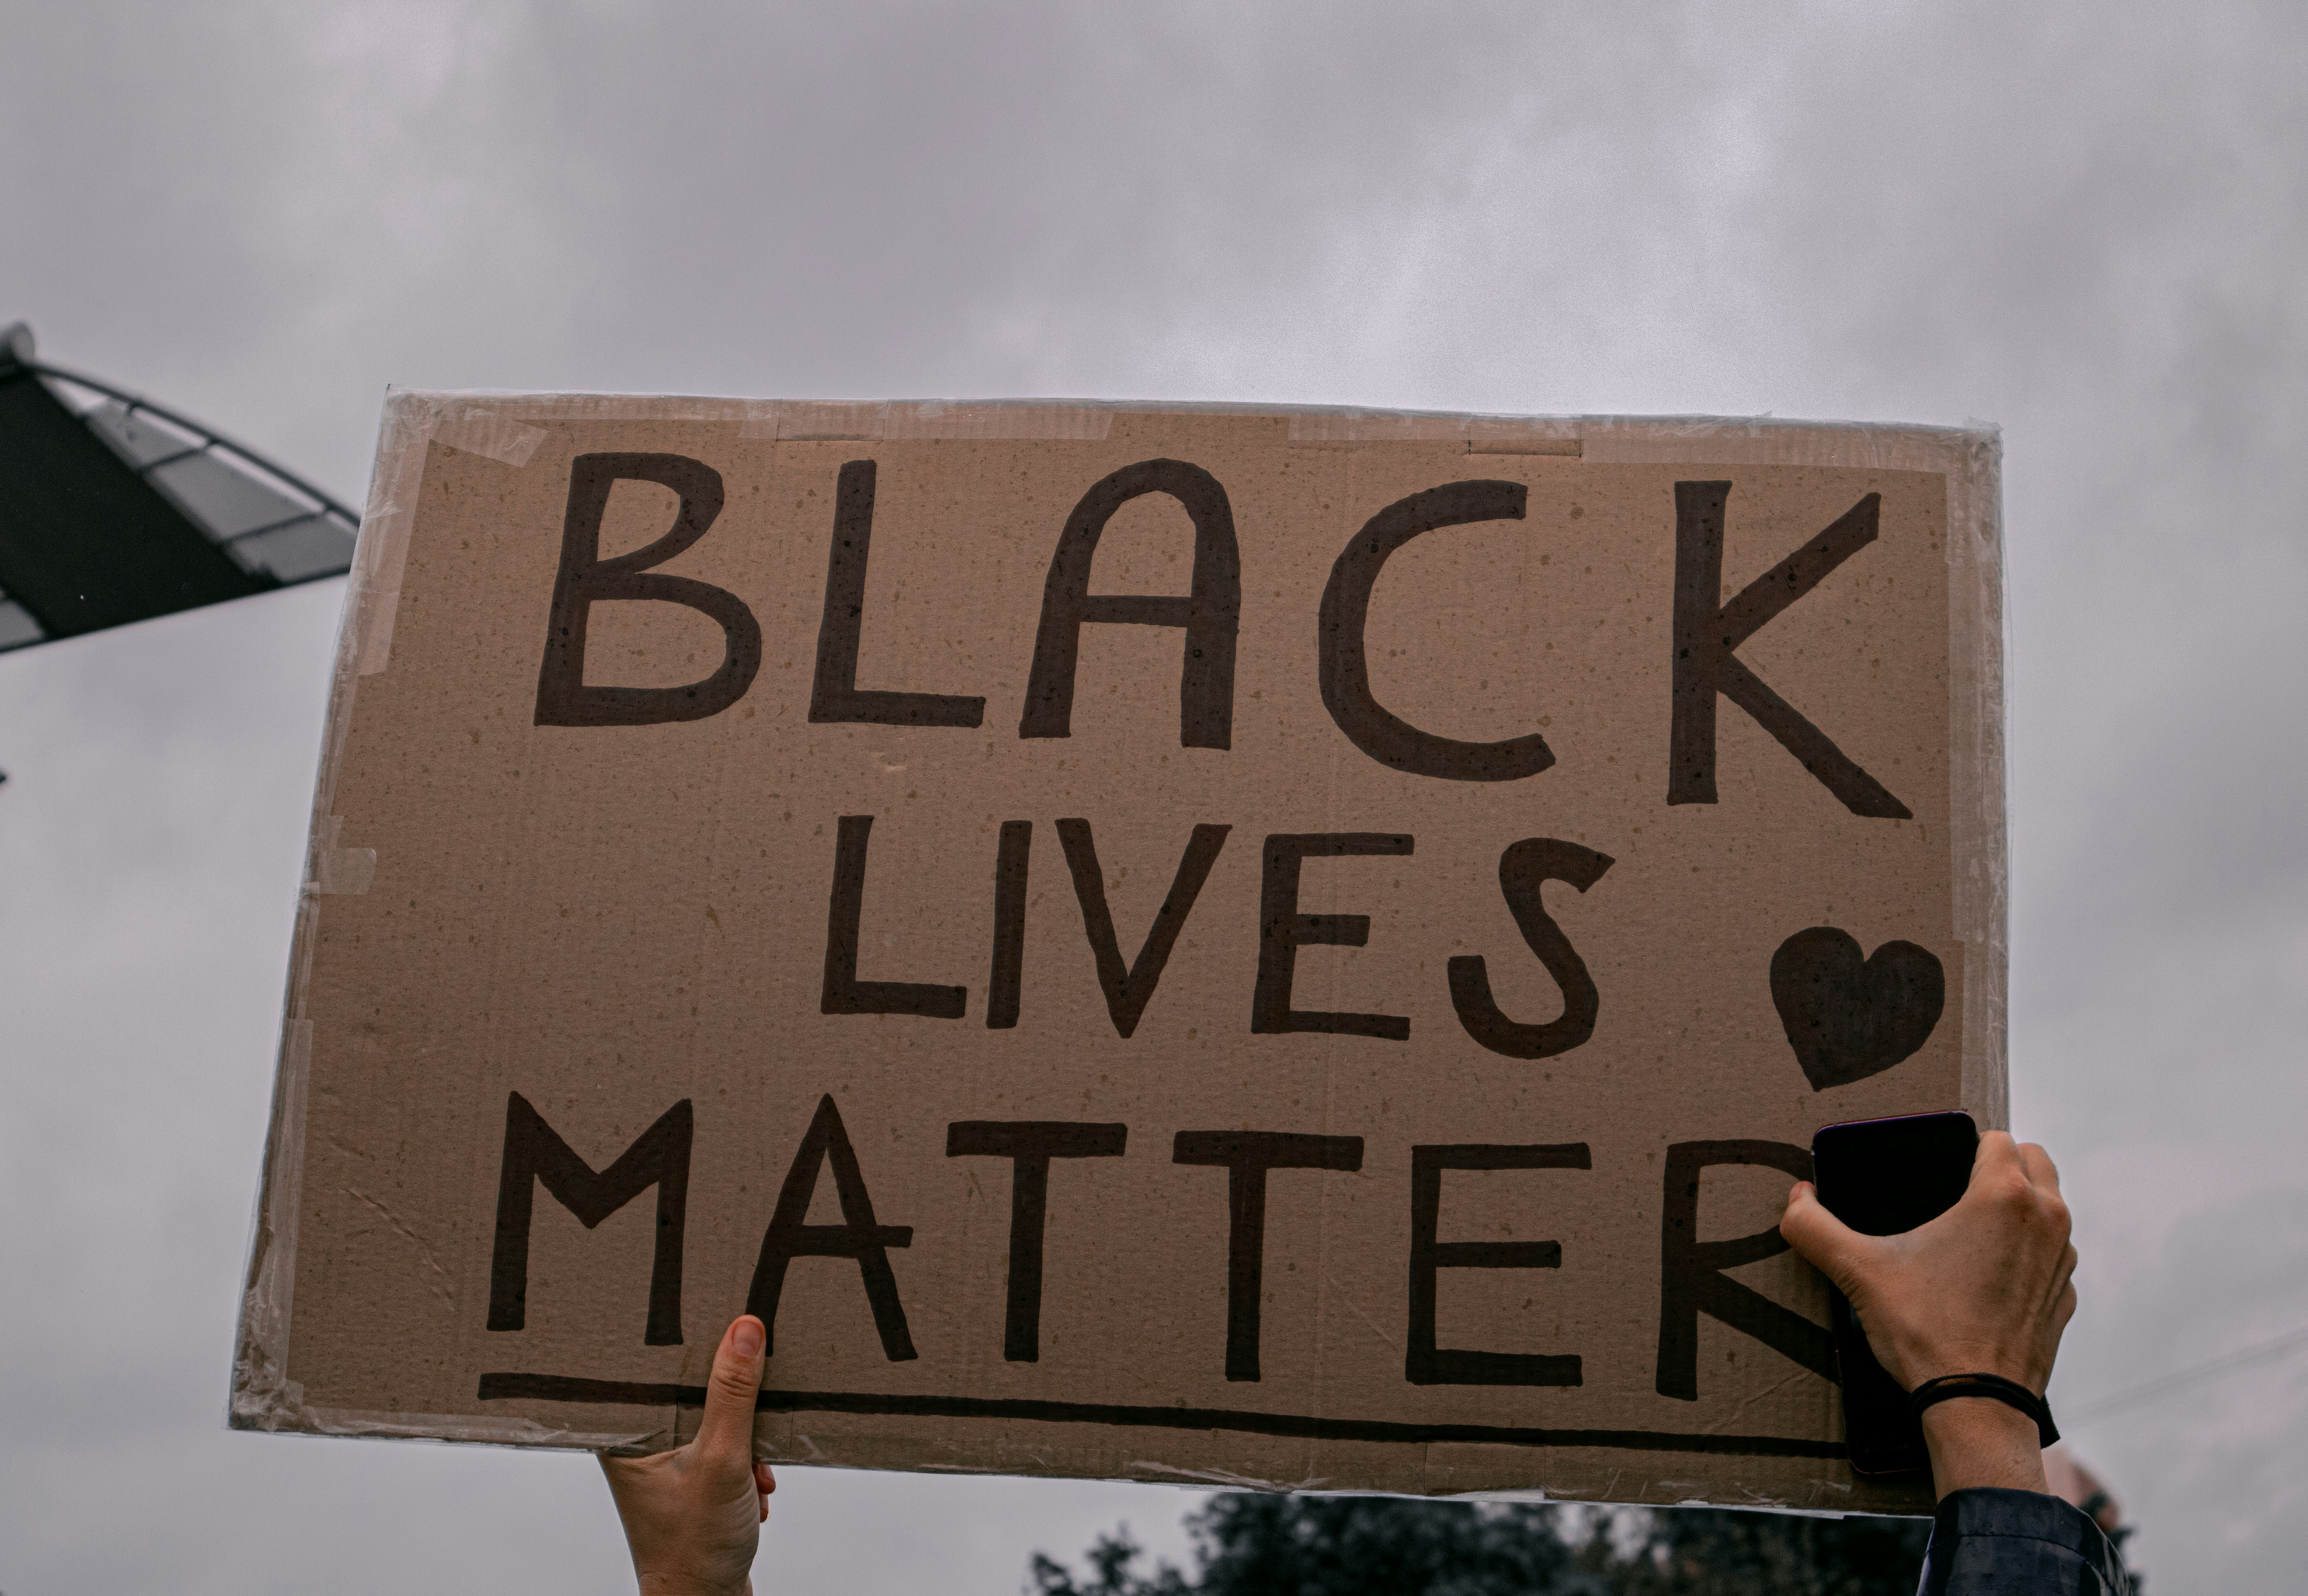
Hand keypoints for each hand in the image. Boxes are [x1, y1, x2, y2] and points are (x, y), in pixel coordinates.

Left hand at [599, 1315, 776, 1595]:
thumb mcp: (722, 1462)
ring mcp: (663, 1465)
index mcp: (623, 1434)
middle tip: (754, 1409)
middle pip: (688, 1390)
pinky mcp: (689, 1481)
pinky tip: (756, 1487)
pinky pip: (724, 1447)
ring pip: (713, 1419)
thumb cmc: (695, 1546)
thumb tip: (745, 1329)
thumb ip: (733, 1395)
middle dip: (732, 1404)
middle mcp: (636, 1446)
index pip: (649, 1367)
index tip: (718, 1319)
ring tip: (754, 1473)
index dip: (687, 1345)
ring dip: (746, 1440)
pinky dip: (747, 1463)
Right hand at [1781, 1131, 2077, 1496]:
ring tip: (1971, 1235)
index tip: (1940, 1169)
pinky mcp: (2065, 1298)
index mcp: (2003, 1196)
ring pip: (2049, 1208)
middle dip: (2003, 1166)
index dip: (1966, 1145)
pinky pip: (2052, 1257)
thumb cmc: (1926, 1332)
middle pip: (2035, 1161)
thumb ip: (1815, 1228)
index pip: (1998, 1138)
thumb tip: (1795, 1200)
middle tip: (1957, 1191)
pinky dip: (2028, 1257)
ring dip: (2020, 1208)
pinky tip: (1988, 1280)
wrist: (1976, 1407)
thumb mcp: (1860, 1272)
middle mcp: (2046, 1220)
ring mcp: (2062, 1261)